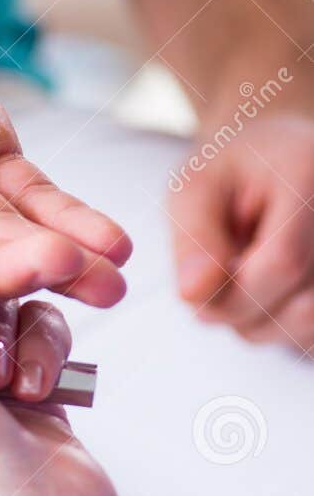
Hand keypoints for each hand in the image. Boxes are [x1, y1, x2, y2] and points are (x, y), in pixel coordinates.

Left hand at [171, 112, 313, 348]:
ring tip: (244, 275)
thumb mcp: (194, 188)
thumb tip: (193, 294)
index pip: (284, 262)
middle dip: (240, 309)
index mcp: (309, 175)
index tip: (197, 290)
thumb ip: (193, 240)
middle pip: (301, 306)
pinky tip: (267, 288)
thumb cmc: (230, 172)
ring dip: (258, 321)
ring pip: (307, 328)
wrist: (271, 161)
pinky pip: (311, 334)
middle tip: (217, 272)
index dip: (232, 294)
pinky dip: (279, 324)